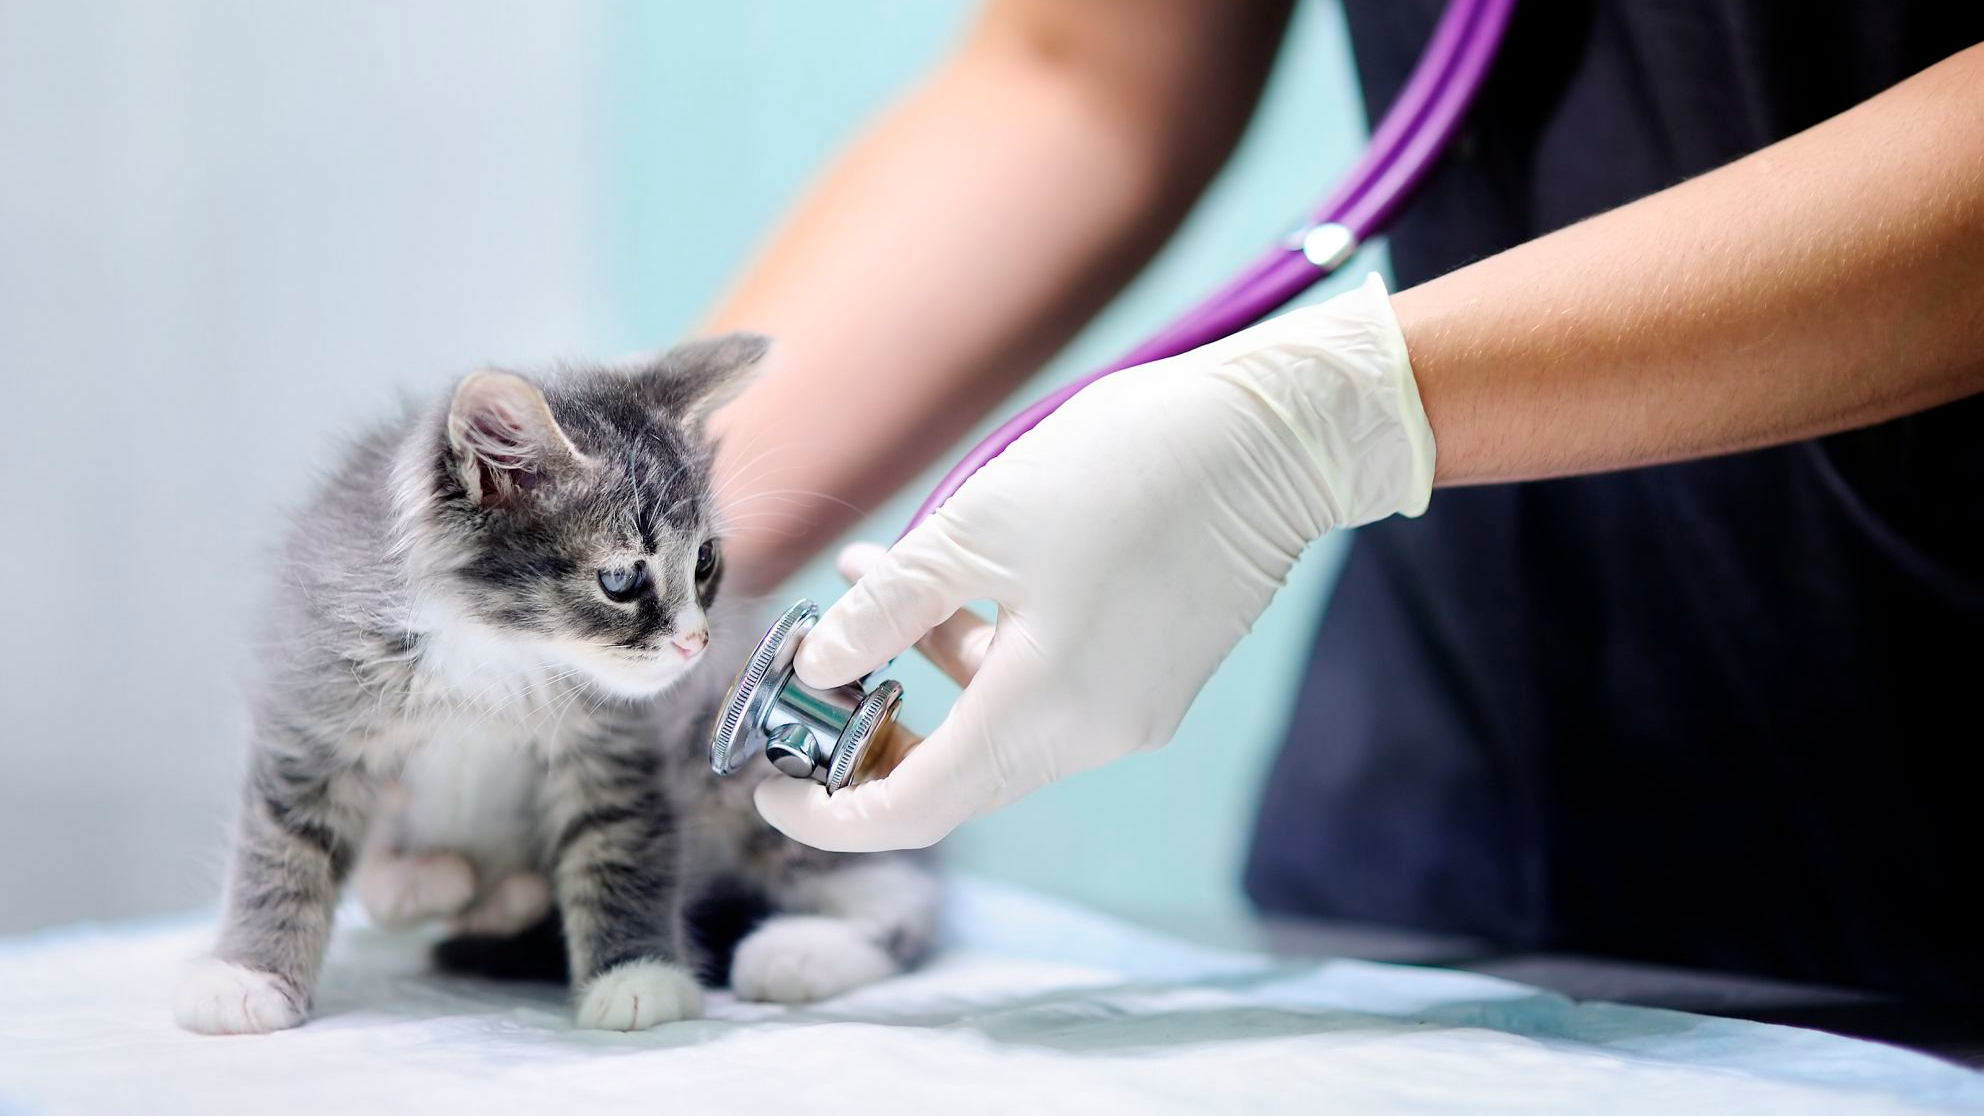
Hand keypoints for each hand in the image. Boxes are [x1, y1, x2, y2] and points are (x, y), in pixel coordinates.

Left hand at [754, 274, 1435, 850]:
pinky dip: (983, 657)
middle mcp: (1092, 735)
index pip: (913, 810)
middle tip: (810, 677)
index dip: (830, 814)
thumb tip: (819, 664)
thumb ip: (887, 606)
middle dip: (870, 738)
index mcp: (1044, 711)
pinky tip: (946, 581)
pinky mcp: (1152, 679)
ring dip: (923, 676)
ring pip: (995, 729)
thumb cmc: (1129, 467)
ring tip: (864, 583)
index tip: (769, 787)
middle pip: (953, 777)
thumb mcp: (979, 527)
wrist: (1275, 438)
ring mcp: (1129, 712)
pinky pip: (1044, 696)